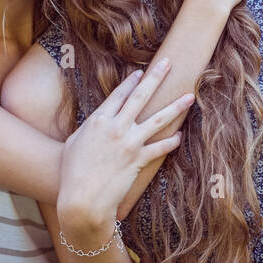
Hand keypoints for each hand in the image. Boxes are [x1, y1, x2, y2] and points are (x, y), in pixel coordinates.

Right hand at [57, 59, 193, 241]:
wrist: (81, 199)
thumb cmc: (72, 173)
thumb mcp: (74, 143)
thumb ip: (87, 129)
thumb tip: (95, 123)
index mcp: (98, 120)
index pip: (119, 94)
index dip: (131, 82)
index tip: (142, 72)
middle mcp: (116, 127)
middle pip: (140, 97)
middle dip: (156, 78)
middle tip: (168, 63)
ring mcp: (129, 143)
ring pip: (158, 119)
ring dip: (176, 106)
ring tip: (190, 96)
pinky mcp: (138, 160)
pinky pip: (160, 148)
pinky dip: (171, 142)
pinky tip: (179, 136)